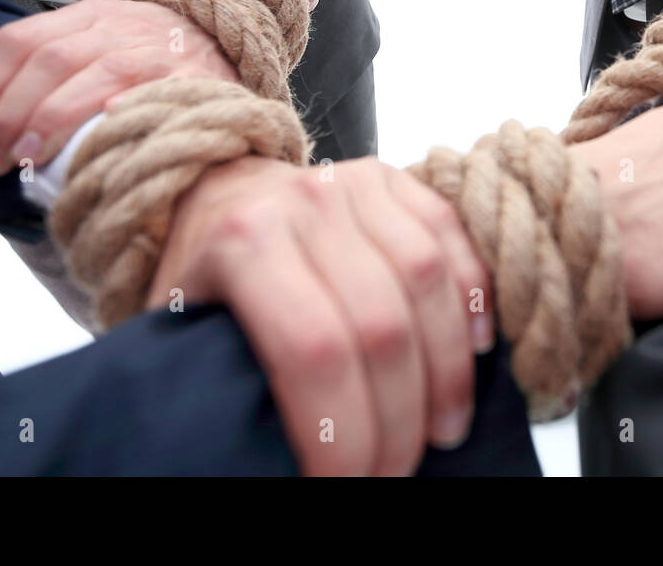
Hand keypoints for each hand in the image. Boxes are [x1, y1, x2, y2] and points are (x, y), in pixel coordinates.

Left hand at [0, 0, 237, 175]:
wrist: (243, 51)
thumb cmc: (163, 68)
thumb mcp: (109, 51)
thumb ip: (63, 72)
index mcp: (90, 14)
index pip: (17, 41)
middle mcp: (120, 23)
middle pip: (45, 59)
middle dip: (6, 112)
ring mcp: (156, 48)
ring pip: (86, 74)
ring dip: (45, 120)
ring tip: (24, 160)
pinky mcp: (190, 77)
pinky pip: (142, 93)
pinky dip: (110, 115)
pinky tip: (89, 143)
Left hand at [150, 156, 494, 475]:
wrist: (220, 190)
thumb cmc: (207, 273)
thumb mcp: (186, 324)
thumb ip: (217, 378)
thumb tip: (260, 465)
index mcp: (244, 244)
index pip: (312, 352)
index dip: (342, 433)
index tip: (344, 484)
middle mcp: (304, 204)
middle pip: (381, 327)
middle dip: (399, 420)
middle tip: (395, 472)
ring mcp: (355, 184)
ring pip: (428, 282)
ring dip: (448, 371)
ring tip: (443, 429)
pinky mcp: (394, 178)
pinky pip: (452, 236)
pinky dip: (474, 298)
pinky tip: (477, 350)